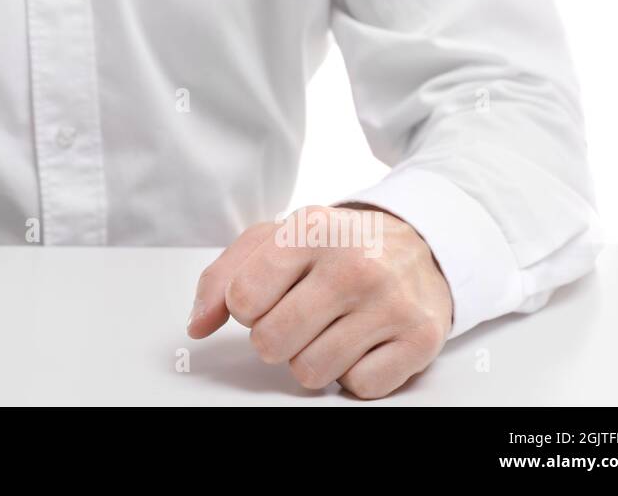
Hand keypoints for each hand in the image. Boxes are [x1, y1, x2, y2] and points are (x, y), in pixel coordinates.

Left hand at [187, 205, 452, 398]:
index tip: (267, 297)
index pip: (242, 299)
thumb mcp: (274, 239)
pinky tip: (362, 341)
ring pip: (312, 371)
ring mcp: (391, 302)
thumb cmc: (335, 245)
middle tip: (297, 316)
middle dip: (275, 337)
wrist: (419, 243)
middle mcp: (354, 263)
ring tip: (330, 328)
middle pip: (272, 342)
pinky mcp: (420, 338)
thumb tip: (197, 325)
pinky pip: (358, 387)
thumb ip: (223, 277)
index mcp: (310, 229)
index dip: (246, 308)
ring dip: (311, 358)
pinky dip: (353, 373)